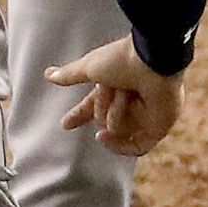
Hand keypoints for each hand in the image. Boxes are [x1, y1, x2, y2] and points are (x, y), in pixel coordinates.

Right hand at [46, 38, 183, 156]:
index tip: (65, 124)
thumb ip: (70, 75)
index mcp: (115, 86)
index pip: (94, 106)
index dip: (80, 115)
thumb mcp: (89, 67)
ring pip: (118, 131)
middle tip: (113, 88)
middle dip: (104, 105)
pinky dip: (120, 145)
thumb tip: (48, 74)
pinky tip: (105, 137)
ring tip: (124, 95)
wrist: (152, 60)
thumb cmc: (122, 59)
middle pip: (104, 120)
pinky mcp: (158, 127)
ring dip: (115, 112)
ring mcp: (145, 116)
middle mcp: (130, 101)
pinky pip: (136, 147)